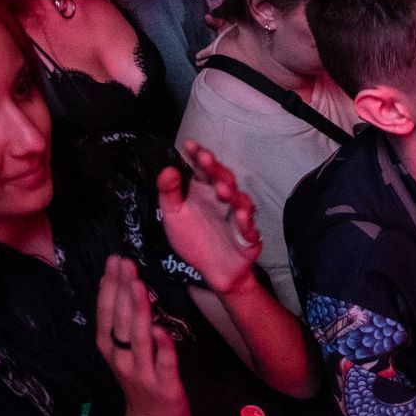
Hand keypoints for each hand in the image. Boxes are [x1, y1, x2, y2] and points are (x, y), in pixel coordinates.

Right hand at [96, 258, 189, 415]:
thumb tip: (121, 283)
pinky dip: (162, 346)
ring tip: (138, 285)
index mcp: (112, 349)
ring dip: (138, 312)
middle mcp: (122, 359)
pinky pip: (163, 362)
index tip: (113, 262)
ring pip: (138, 339)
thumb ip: (124, 320)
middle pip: (120, 322)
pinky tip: (161, 329)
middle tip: (125, 263)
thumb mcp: (125, 350)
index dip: (108, 288)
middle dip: (122, 291)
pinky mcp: (164, 384)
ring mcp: (143, 372)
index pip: (106, 315)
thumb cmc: (140, 377)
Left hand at [158, 142, 259, 294]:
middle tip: (206, 159)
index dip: (198, 156)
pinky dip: (245, 222)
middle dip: (215, 168)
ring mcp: (237, 216)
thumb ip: (169, 193)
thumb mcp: (173, 216)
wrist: (212, 271)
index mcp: (203, 192)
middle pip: (223, 178)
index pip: (202, 169)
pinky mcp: (247, 236)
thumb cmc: (194, 239)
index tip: (189, 145)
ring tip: (222, 189)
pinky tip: (240, 216)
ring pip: (239, 199)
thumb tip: (167, 169)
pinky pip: (248, 227)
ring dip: (232, 193)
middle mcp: (222, 200)